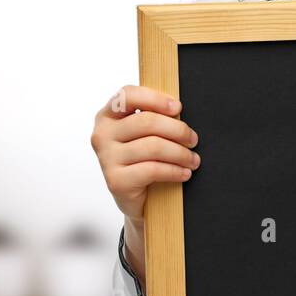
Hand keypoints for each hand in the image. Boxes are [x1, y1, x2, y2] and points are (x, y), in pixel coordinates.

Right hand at [90, 85, 200, 226]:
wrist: (136, 199)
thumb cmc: (144, 159)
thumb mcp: (145, 134)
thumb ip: (153, 117)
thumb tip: (177, 109)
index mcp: (108, 115)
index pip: (128, 95)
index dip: (155, 99)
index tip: (178, 108)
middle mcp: (102, 134)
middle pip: (146, 122)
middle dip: (177, 130)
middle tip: (193, 139)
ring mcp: (107, 158)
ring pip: (153, 146)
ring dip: (180, 153)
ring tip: (193, 159)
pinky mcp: (116, 181)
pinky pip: (152, 169)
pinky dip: (174, 170)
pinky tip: (184, 173)